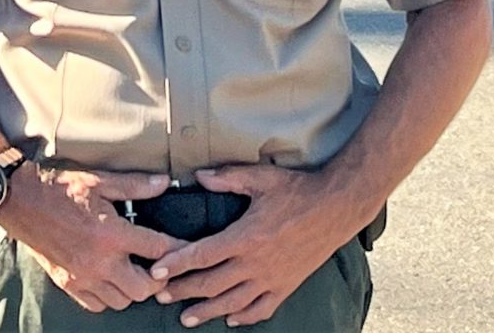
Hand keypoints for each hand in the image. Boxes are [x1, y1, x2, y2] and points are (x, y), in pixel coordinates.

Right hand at [0, 165, 182, 312]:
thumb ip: (135, 185)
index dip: (177, 250)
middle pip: (143, 288)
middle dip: (158, 279)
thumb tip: (164, 183)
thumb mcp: (100, 180)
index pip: (157, 250)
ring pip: (122, 300)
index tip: (188, 250)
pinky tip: (111, 279)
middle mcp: (100, 261)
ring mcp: (83, 277)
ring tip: (135, 271)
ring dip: (133, 289)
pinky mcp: (68, 284)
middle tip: (160, 265)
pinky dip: (109, 297)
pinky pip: (97, 305)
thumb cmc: (60, 188)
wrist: (21, 202)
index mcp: (111, 234)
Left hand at [151, 165, 374, 327]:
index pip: (203, 254)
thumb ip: (228, 177)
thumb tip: (199, 176)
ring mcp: (272, 279)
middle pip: (212, 283)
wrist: (336, 207)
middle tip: (160, 295)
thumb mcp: (261, 177)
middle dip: (183, 291)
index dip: (177, 264)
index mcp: (246, 236)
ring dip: (207, 311)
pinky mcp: (287, 286)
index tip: (157, 271)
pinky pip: (261, 308)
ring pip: (233, 303)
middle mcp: (256, 263)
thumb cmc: (297, 190)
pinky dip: (244, 317)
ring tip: (186, 318)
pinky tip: (231, 319)